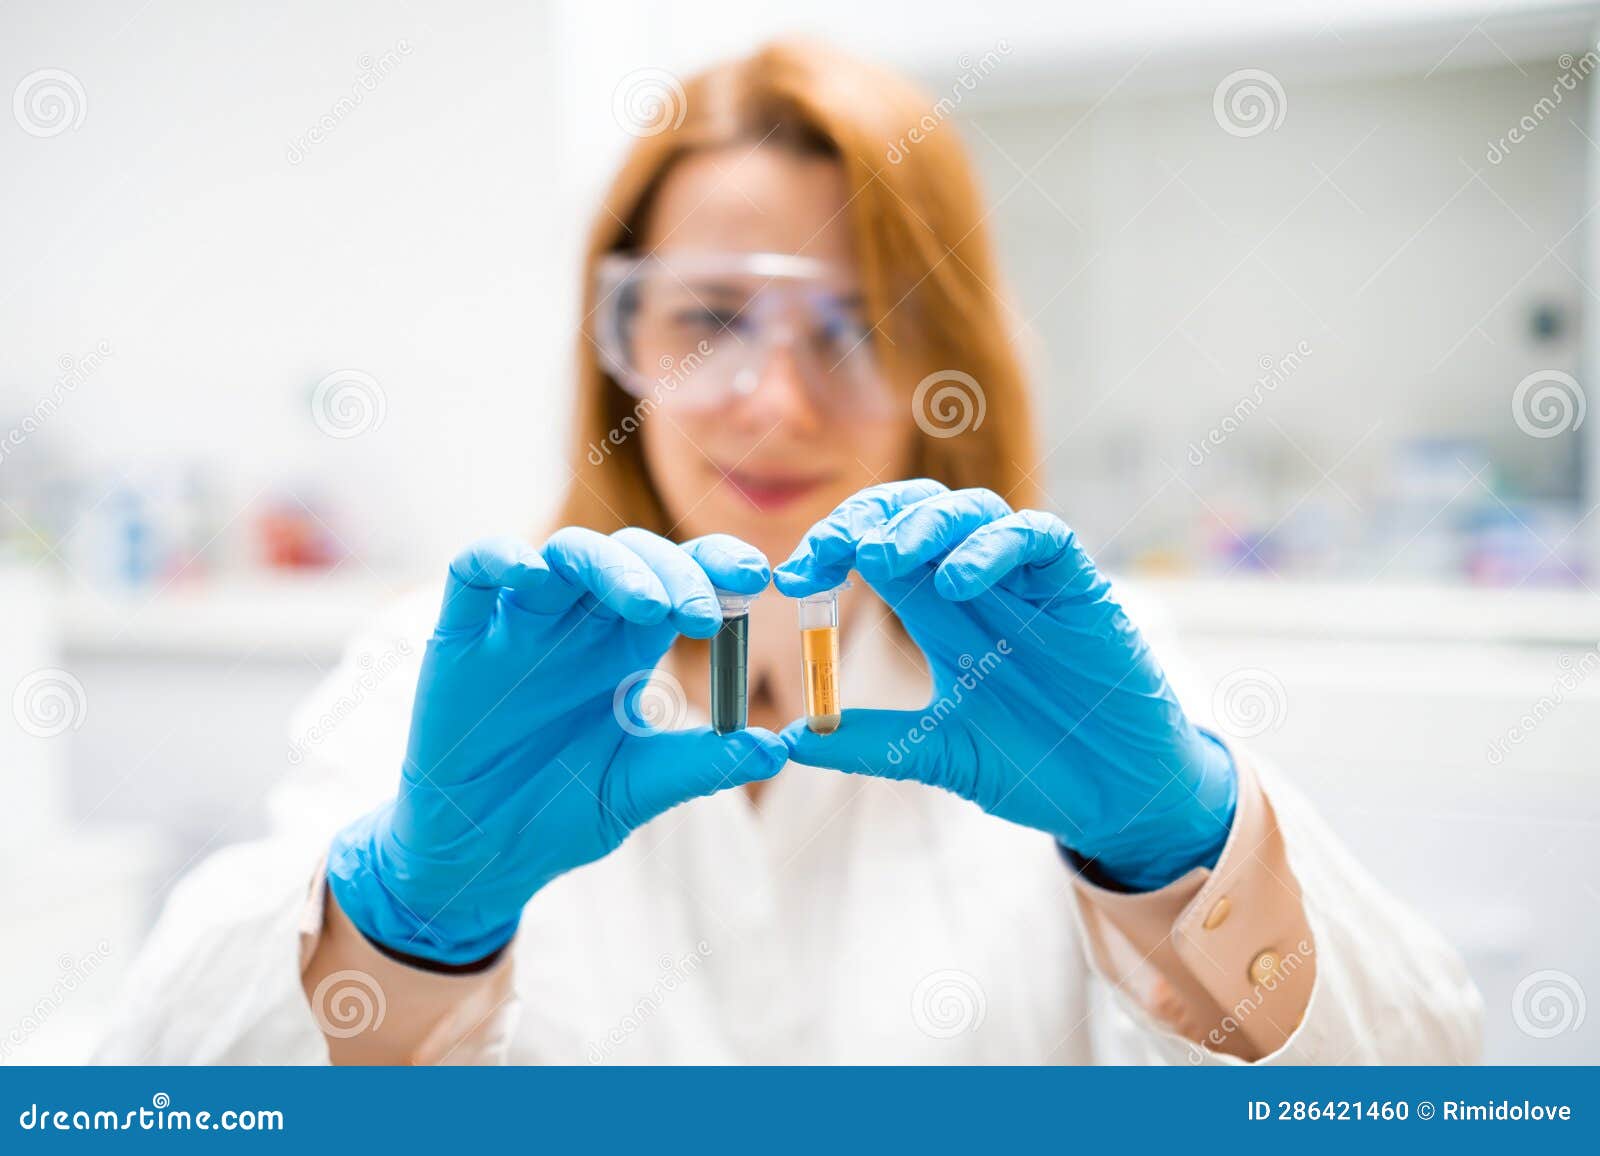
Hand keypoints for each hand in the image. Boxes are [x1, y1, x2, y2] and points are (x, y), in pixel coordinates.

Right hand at [328, 529, 784, 963]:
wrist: (481, 856)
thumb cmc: (559, 811)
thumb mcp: (640, 787)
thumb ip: (703, 763)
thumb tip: (779, 748)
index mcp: (626, 645)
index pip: (677, 578)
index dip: (716, 563)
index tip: (759, 578)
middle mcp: (577, 622)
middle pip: (629, 557)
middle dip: (674, 571)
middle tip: (704, 614)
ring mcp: (518, 623)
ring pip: (564, 554)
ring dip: (610, 566)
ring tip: (648, 606)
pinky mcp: (459, 636)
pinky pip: (473, 571)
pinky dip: (499, 558)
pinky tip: (531, 572)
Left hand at [774, 480, 1235, 891]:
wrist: (1119, 799)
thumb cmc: (1037, 768)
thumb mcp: (936, 753)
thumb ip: (867, 743)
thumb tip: (787, 740)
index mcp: (941, 616)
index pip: (879, 551)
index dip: (833, 548)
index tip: (792, 577)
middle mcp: (982, 586)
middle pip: (917, 515)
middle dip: (867, 520)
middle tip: (826, 551)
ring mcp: (1031, 583)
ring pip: (975, 511)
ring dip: (922, 525)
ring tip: (881, 557)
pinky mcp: (1081, 588)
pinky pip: (1040, 536)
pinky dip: (995, 545)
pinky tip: (957, 579)